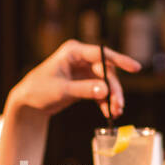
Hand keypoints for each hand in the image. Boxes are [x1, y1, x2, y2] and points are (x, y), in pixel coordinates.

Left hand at [8, 39, 141, 118]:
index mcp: (73, 52)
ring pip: (105, 82)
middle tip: (119, 106)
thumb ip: (84, 89)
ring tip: (115, 113)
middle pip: (106, 71)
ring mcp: (83, 71)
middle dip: (114, 89)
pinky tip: (109, 113)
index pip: (101, 54)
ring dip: (111, 97)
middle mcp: (80, 59)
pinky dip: (105, 101)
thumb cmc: (39, 91)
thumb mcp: (61, 91)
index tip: (135, 68)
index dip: (120, 60)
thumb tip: (105, 90)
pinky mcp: (84, 83)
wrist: (28, 102)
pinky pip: (100, 90)